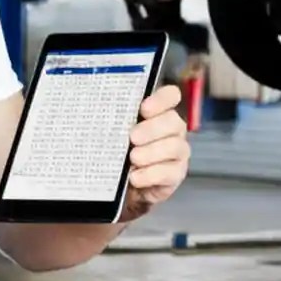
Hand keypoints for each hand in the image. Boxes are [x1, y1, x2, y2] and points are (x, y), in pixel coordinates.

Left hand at [121, 85, 189, 221]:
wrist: (123, 184)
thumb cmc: (119, 151)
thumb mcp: (115, 132)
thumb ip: (117, 120)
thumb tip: (102, 111)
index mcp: (159, 112)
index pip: (170, 96)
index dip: (161, 99)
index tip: (143, 108)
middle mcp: (172, 129)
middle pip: (173, 120)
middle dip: (152, 129)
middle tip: (133, 137)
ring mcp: (177, 151)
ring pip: (174, 146)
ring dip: (152, 152)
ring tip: (133, 158)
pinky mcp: (176, 173)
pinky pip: (170, 172)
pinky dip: (151, 174)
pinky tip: (135, 177)